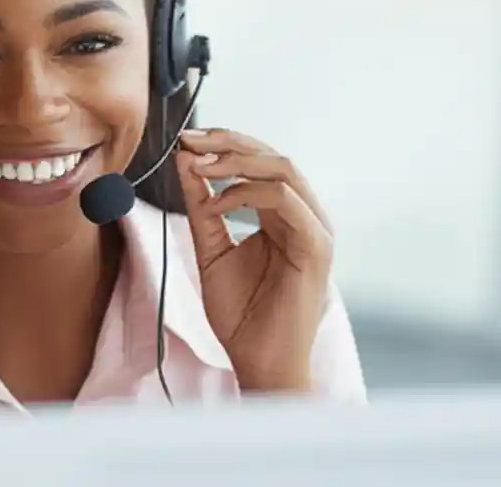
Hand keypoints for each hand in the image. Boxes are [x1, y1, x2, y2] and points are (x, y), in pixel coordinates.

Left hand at [174, 128, 333, 392]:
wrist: (258, 360)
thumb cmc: (241, 313)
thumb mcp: (210, 247)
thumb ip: (201, 205)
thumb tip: (185, 159)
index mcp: (284, 213)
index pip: (260, 160)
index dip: (224, 144)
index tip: (185, 141)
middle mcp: (305, 214)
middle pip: (273, 155)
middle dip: (228, 141)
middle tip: (189, 141)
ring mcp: (315, 228)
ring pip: (283, 168)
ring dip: (236, 161)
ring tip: (198, 167)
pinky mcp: (316, 246)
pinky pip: (284, 200)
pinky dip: (246, 193)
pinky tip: (215, 203)